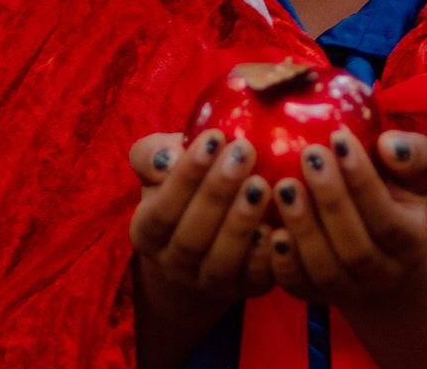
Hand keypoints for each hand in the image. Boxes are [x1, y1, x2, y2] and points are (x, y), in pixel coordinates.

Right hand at [128, 130, 274, 314]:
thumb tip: (168, 158)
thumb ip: (154, 155)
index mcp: (148, 232)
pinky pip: (254, 279)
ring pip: (220, 262)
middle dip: (218, 192)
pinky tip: (278, 227)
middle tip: (243, 152)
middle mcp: (174, 263)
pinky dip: (265, 257)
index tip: (214, 137)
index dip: (187, 175)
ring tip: (262, 185)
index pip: (161, 209)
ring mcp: (209, 281)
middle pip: (191, 237)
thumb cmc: (189, 181)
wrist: (209, 232)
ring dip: (241, 223)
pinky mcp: (245, 288)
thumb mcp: (164, 163)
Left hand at [266, 129, 426, 304]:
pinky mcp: (316, 294)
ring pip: (326, 271)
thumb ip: (414, 152)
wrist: (372, 230)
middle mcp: (384, 274)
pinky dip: (283, 261)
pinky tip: (269, 228)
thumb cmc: (392, 183)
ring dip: (303, 228)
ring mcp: (349, 289)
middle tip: (309, 155)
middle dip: (331, 200)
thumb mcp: (413, 166)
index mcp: (411, 242)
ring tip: (284, 186)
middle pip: (356, 249)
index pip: (387, 218)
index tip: (339, 138)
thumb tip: (390, 147)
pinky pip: (298, 286)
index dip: (363, 180)